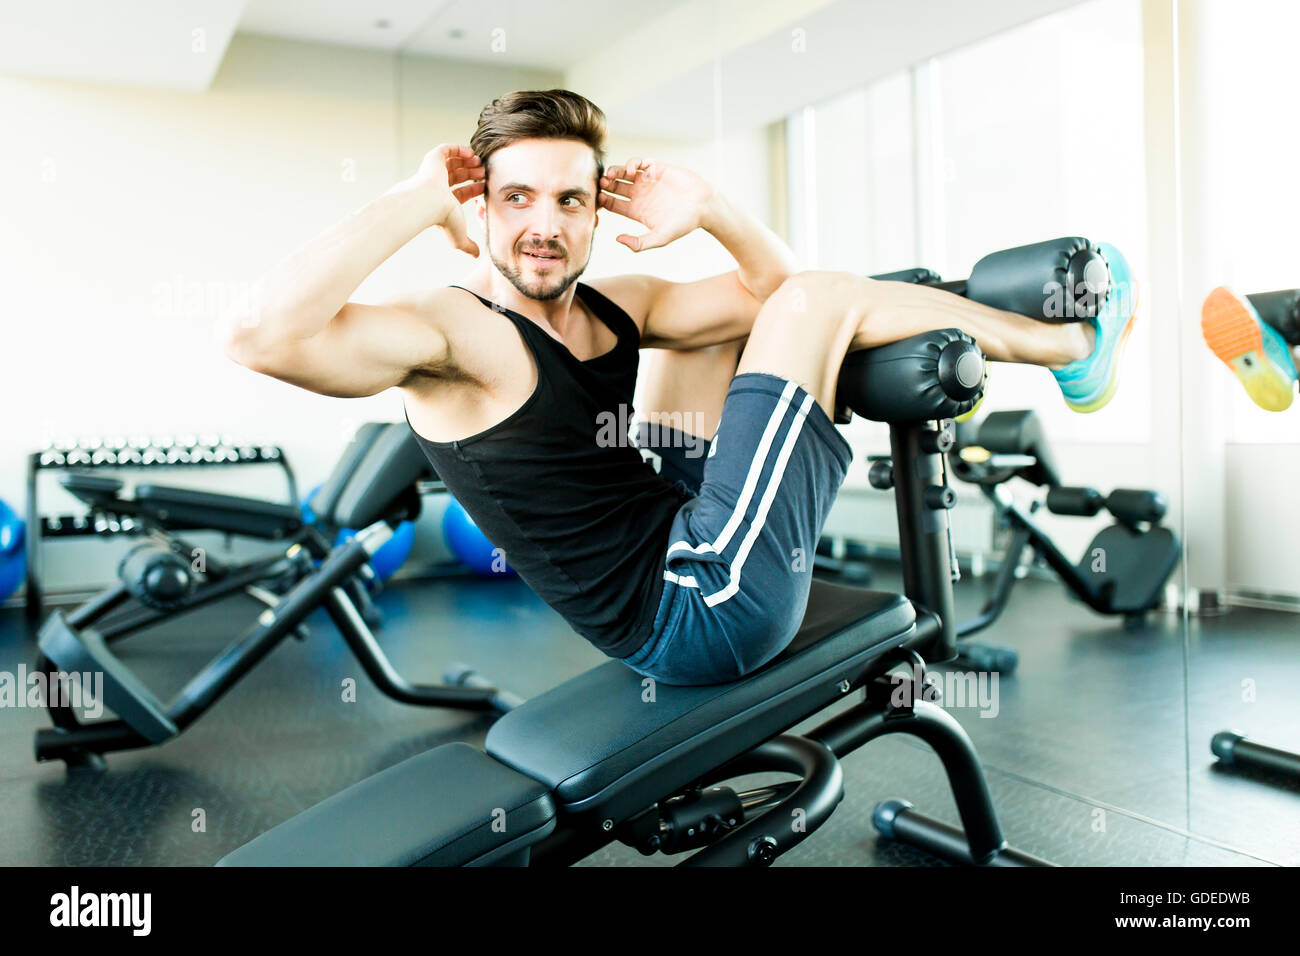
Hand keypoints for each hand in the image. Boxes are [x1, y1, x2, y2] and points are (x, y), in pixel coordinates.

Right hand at [397, 144, 483, 256]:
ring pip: (453, 163)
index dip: (475, 189)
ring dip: (467, 161)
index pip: (462, 192)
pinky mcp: (432, 159)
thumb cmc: (442, 219)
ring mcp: (434, 173)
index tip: (486, 185)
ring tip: (480, 161)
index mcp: (444, 202)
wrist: (428, 202)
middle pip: (458, 177)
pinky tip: (471, 153)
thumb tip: (477, 255)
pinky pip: (446, 149)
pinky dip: (459, 149)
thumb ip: (468, 245)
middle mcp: (438, 187)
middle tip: (485, 172)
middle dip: (473, 174)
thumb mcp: (460, 237)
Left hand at [599, 159, 715, 251]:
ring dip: (614, 171)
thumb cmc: (684, 224)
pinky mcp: (656, 169)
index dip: (603, 200)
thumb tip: (617, 239)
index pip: (612, 204)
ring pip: (623, 173)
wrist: (704, 206)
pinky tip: (631, 170)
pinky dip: (631, 163)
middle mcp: (639, 195)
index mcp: (636, 211)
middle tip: (601, 183)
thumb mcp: (660, 238)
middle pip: (614, 187)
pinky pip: (639, 163)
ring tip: (611, 175)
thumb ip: (639, 243)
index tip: (599, 198)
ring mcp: (647, 181)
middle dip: (605, 184)